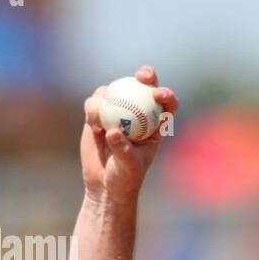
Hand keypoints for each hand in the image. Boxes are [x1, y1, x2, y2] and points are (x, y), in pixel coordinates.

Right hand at [80, 66, 177, 200]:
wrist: (105, 184)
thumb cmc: (125, 178)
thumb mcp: (128, 167)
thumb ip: (123, 149)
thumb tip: (113, 130)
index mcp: (156, 125)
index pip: (166, 105)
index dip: (166, 95)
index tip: (159, 94)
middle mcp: (138, 113)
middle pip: (145, 88)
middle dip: (147, 76)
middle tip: (141, 76)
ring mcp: (117, 111)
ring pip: (116, 91)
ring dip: (108, 98)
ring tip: (100, 123)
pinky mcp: (98, 113)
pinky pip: (95, 102)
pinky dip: (93, 109)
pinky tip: (92, 124)